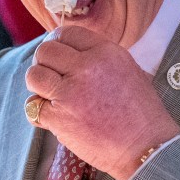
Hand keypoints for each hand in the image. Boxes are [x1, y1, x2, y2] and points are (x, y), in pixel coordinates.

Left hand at [26, 25, 179, 179]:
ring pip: (34, 75)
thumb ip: (99, 57)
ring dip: (39, 86)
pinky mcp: (58, 118)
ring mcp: (69, 93)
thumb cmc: (141, 112)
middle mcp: (85, 68)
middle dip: (45, 63)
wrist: (146, 146)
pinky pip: (32, 107)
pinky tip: (54, 118)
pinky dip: (39, 113)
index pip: (67, 33)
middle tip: (54, 78)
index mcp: (105, 52)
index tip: (60, 57)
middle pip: (45, 51)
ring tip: (51, 96)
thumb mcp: (129, 69)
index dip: (59, 43)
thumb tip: (71, 53)